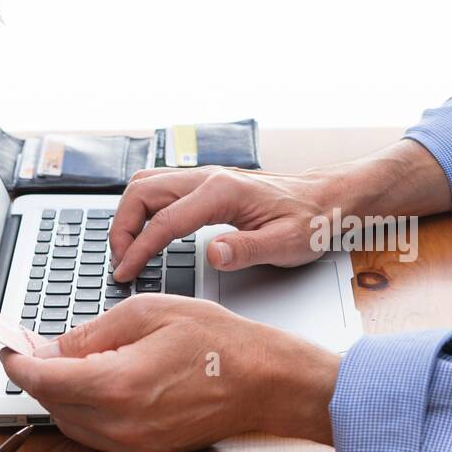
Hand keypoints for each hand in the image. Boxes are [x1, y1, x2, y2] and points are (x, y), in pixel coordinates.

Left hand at [0, 295, 339, 451]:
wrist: (267, 383)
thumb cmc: (220, 344)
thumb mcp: (150, 313)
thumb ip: (92, 331)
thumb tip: (52, 345)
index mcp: (115, 384)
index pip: (39, 377)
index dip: (15, 358)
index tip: (7, 343)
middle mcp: (118, 423)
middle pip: (48, 401)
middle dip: (36, 372)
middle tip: (34, 344)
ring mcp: (131, 444)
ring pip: (67, 421)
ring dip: (58, 392)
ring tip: (67, 359)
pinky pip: (94, 433)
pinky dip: (83, 408)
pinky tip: (95, 382)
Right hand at [107, 140, 451, 283]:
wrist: (332, 199)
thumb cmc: (314, 221)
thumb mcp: (287, 243)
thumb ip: (247, 249)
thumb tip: (213, 253)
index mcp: (222, 192)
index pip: (164, 221)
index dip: (138, 249)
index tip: (125, 272)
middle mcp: (209, 179)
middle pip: (142, 192)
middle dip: (122, 226)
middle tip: (119, 261)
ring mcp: (207, 180)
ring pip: (148, 186)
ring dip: (130, 216)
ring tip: (127, 251)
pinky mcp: (210, 187)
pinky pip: (163, 192)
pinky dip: (145, 211)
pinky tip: (148, 235)